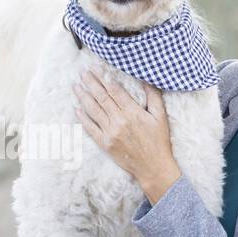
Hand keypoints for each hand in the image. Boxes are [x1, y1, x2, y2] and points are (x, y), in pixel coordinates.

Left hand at [73, 70, 181, 202]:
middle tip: (83, 73)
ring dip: (83, 97)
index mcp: (133, 112)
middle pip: (101, 97)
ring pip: (93, 110)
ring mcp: (110, 132)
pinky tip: (77, 109)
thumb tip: (146, 78)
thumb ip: (153, 96)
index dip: (104, 78)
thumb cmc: (159, 141)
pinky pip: (90, 128)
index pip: (115, 90)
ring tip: (76, 86)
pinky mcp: (105, 144)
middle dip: (91, 83)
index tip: (97, 68)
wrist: (153, 167)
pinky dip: (83, 118)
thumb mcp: (160, 116)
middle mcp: (119, 120)